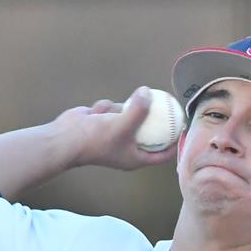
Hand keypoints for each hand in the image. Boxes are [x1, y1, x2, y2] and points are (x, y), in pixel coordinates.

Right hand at [57, 87, 177, 172]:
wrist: (66, 138)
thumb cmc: (96, 139)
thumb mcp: (122, 124)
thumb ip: (138, 109)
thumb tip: (148, 92)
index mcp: (136, 158)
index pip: (162, 154)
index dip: (175, 142)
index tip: (184, 127)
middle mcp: (128, 148)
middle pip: (150, 133)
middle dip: (155, 120)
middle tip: (168, 105)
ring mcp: (116, 134)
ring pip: (131, 115)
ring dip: (123, 110)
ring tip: (113, 113)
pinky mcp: (105, 123)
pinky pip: (115, 109)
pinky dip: (106, 108)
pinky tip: (96, 113)